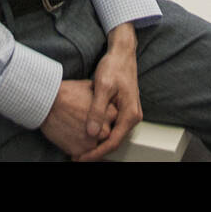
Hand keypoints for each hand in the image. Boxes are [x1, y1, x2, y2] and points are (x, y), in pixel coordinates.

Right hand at [40, 80, 117, 158]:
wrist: (48, 103)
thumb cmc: (67, 93)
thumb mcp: (91, 88)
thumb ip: (102, 98)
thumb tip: (105, 98)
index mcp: (111, 114)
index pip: (114, 121)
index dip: (105, 119)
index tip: (98, 118)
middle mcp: (105, 131)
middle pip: (106, 135)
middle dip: (98, 131)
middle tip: (85, 124)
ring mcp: (92, 143)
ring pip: (95, 146)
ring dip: (88, 141)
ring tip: (78, 131)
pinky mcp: (79, 151)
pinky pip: (83, 154)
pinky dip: (78, 148)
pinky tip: (72, 138)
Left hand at [77, 25, 142, 161]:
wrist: (122, 52)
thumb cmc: (114, 66)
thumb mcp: (103, 87)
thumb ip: (97, 110)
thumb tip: (91, 133)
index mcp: (130, 114)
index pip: (113, 142)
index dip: (96, 153)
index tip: (80, 158)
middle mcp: (133, 117)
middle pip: (114, 141)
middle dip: (95, 151)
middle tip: (77, 157)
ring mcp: (129, 113)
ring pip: (113, 135)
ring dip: (97, 143)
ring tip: (80, 148)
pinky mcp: (123, 109)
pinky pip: (112, 126)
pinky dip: (100, 132)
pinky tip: (87, 133)